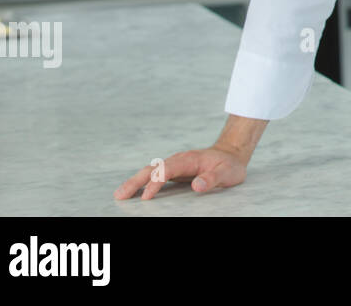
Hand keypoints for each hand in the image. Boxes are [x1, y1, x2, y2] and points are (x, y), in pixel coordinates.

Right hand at [113, 146, 248, 200]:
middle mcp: (178, 160)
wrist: (231, 154)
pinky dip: (142, 182)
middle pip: (152, 169)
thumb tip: (197, 186)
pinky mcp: (174, 170)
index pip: (167, 170)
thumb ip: (212, 179)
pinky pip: (155, 175)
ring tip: (120, 194)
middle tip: (119, 195)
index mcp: (189, 160)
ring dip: (135, 182)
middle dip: (135, 181)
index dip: (156, 183)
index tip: (147, 197)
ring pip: (150, 171)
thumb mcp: (227, 173)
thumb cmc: (229, 165)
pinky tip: (134, 191)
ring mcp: (175, 165)